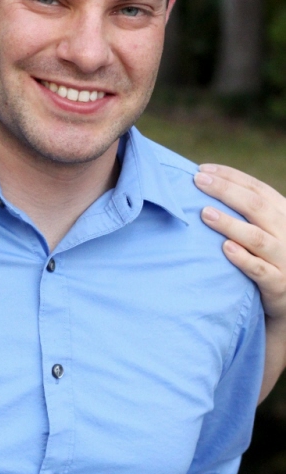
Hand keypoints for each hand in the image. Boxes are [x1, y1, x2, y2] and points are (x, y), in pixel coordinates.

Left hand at [195, 164, 285, 399]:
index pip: (257, 189)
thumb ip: (241, 213)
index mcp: (282, 214)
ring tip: (204, 213)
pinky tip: (224, 248)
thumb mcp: (260, 232)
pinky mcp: (279, 285)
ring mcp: (284, 259)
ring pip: (258, 237)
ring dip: (230, 224)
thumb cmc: (265, 261)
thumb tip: (202, 186)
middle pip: (256, 206)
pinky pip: (260, 270)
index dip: (231, 177)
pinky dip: (243, 258)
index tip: (202, 170)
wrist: (284, 304)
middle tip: (197, 182)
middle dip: (226, 191)